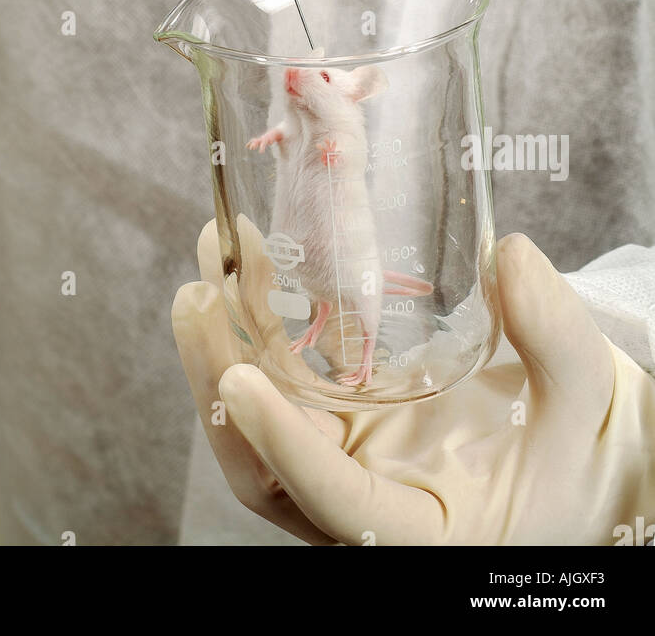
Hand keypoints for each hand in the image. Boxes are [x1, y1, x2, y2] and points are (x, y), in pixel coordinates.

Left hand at [173, 224, 654, 544]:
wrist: (569, 451)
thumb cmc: (579, 444)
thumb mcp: (585, 394)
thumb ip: (555, 335)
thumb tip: (510, 256)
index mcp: (422, 529)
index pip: (339, 502)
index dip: (286, 448)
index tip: (242, 383)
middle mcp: (363, 506)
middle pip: (265, 469)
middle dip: (221, 386)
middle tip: (200, 297)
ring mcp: (341, 463)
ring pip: (258, 424)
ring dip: (222, 345)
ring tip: (211, 259)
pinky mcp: (336, 423)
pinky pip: (281, 383)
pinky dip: (256, 326)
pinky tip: (246, 262)